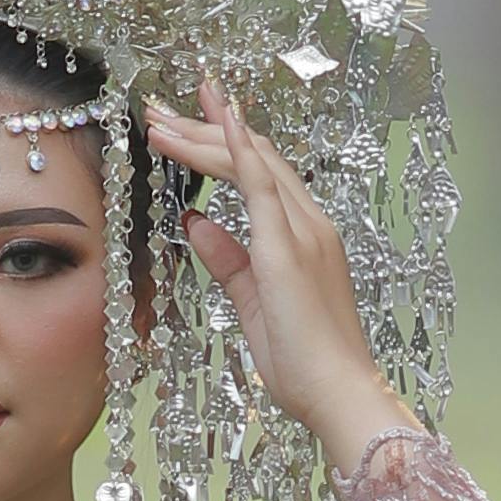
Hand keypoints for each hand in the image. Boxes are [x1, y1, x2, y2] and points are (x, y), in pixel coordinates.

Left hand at [145, 85, 421, 482]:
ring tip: (161, 118)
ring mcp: (304, 232)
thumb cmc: (305, 363)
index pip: (261, 172)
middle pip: (254, 158)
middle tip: (161, 107)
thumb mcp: (254, 303)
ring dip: (205, 136)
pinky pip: (263, 188)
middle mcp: (310, 224)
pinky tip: (221, 123)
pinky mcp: (290, 249)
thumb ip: (228, 261)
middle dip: (204, 129)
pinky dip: (241, 151)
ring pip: (253, 164)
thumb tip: (195, 222)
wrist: (339, 393)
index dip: (225, 139)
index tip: (192, 116)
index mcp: (304, 237)